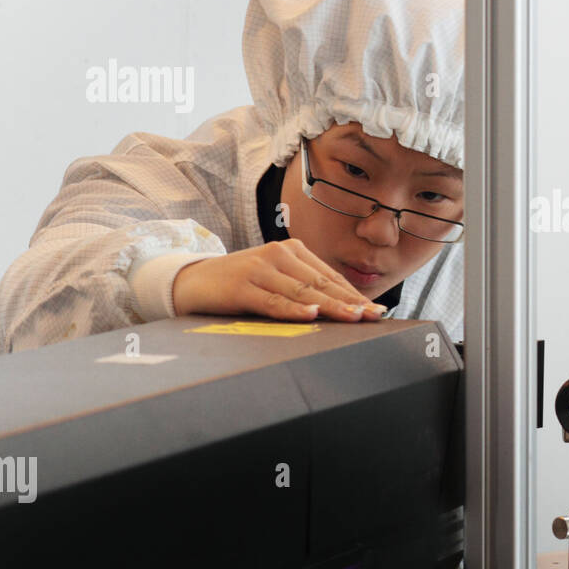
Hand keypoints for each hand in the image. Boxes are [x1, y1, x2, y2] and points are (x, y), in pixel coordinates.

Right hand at [171, 239, 386, 321]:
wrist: (192, 281)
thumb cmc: (241, 284)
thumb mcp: (275, 280)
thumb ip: (303, 289)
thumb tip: (342, 308)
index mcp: (292, 250)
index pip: (330, 276)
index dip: (354, 294)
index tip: (376, 310)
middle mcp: (279, 254)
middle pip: (321, 284)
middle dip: (350, 302)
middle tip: (373, 316)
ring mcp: (260, 269)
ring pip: (302, 292)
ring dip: (330, 307)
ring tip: (354, 317)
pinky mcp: (241, 286)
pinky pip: (273, 301)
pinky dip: (293, 310)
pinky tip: (311, 315)